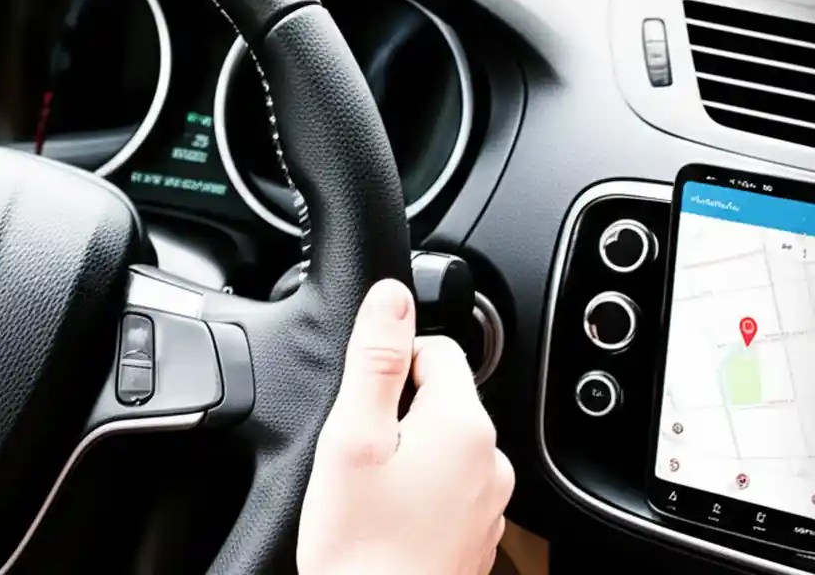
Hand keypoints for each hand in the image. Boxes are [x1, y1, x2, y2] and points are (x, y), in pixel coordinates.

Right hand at [297, 279, 514, 574]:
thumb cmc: (360, 545)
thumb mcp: (352, 436)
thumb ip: (374, 358)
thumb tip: (392, 295)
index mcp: (463, 423)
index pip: (435, 347)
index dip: (387, 368)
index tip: (361, 407)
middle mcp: (490, 457)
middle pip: (439, 396)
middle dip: (396, 412)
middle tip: (359, 454)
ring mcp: (489, 499)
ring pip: (441, 443)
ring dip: (407, 453)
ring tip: (371, 490)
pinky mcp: (478, 531)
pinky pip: (448, 485)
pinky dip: (418, 491)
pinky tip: (388, 517)